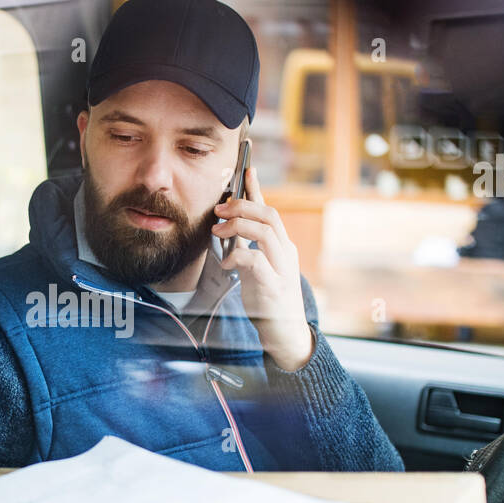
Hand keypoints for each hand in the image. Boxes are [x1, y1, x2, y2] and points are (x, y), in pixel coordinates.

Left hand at [212, 162, 314, 370]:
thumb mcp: (256, 269)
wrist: (285, 333)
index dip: (257, 189)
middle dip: (242, 207)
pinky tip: (228, 263)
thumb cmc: (268, 300)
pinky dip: (238, 257)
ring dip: (238, 226)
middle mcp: (286, 253)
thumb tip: (227, 229)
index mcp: (282, 247)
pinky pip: (256, 262)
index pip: (270, 210)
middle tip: (218, 210)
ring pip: (265, 232)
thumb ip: (246, 249)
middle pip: (269, 216)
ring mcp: (282, 269)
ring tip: (217, 231)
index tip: (246, 169)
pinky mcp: (273, 286)